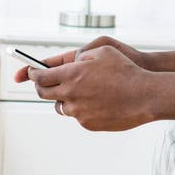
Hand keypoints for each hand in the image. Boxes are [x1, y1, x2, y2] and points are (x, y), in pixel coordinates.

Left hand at [27, 45, 156, 130]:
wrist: (145, 96)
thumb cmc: (126, 71)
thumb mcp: (103, 50)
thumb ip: (81, 55)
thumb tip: (71, 62)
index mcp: (72, 74)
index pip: (41, 76)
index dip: (32, 73)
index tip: (30, 72)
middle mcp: (71, 94)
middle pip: (44, 93)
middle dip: (41, 87)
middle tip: (44, 82)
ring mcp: (79, 112)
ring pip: (61, 106)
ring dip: (63, 98)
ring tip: (78, 91)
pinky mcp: (88, 124)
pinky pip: (78, 116)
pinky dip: (82, 108)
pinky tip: (97, 102)